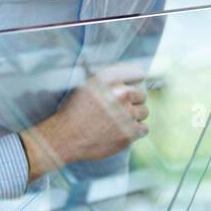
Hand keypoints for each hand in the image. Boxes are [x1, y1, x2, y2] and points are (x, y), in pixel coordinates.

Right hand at [21, 71, 148, 180]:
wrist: (65, 137)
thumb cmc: (74, 110)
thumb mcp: (87, 85)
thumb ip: (109, 79)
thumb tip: (130, 75)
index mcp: (109, 79)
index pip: (137, 73)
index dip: (135, 80)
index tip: (131, 86)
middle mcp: (120, 94)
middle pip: (142, 94)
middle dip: (134, 100)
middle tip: (121, 108)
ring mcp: (127, 114)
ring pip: (144, 111)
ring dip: (135, 116)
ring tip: (120, 120)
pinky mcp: (130, 133)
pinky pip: (144, 128)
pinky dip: (135, 131)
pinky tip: (123, 130)